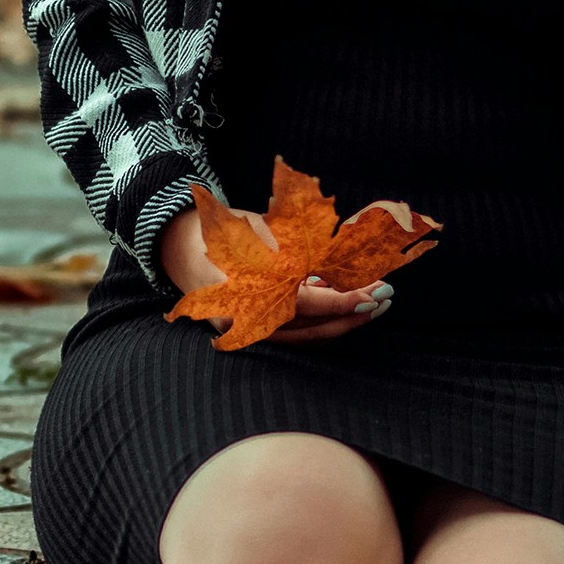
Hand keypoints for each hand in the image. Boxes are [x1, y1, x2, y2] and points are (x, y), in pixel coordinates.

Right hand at [158, 199, 401, 344]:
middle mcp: (243, 320)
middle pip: (308, 328)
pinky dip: (322, 322)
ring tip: (374, 304)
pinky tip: (347, 308)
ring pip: (304, 334)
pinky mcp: (251, 329)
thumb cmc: (223, 228)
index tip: (374, 292)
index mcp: (243, 291)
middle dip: (350, 315)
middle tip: (384, 299)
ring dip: (341, 321)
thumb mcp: (264, 230)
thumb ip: (301, 249)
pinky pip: (294, 331)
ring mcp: (245, 329)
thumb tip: (349, 261)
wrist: (179, 242)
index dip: (342, 300)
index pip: (303, 303)